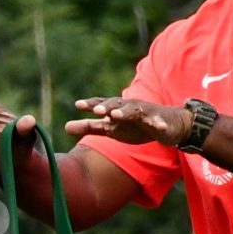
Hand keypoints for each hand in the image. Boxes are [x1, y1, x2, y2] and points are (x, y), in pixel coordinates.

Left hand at [66, 95, 188, 148]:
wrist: (167, 125)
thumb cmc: (135, 125)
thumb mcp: (110, 128)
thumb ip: (89, 127)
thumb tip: (65, 126)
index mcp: (116, 109)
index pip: (101, 105)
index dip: (90, 104)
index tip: (78, 105)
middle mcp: (129, 107)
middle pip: (116, 105)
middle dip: (106, 106)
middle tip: (96, 110)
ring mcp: (145, 113)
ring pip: (134, 111)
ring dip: (125, 112)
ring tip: (115, 115)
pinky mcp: (160, 122)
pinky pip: (159, 123)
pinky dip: (158, 124)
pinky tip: (158, 127)